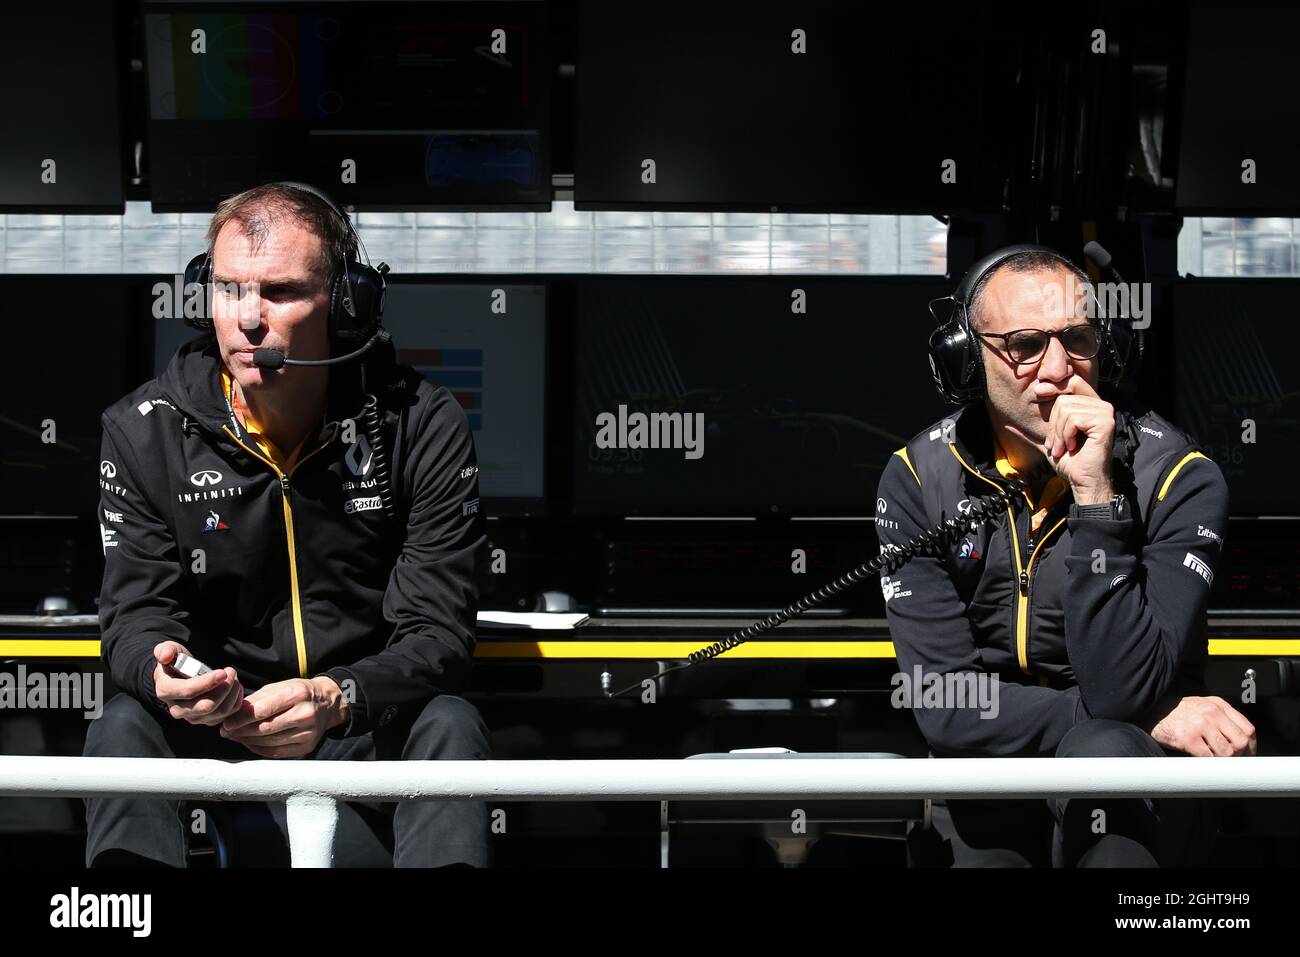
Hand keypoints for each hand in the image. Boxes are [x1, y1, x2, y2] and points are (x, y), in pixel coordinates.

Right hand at [152, 641, 245, 726]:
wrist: (182, 676)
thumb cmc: (176, 661)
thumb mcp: (169, 650)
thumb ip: (165, 650)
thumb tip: (166, 656)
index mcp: (166, 691)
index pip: (188, 691)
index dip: (207, 683)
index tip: (223, 672)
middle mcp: (177, 709)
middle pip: (206, 706)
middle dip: (223, 688)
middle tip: (231, 671)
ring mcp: (193, 717)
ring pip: (218, 712)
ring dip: (232, 693)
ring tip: (234, 677)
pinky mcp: (207, 720)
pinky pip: (226, 715)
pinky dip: (235, 700)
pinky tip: (235, 687)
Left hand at [220, 676, 348, 757]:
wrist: (328, 704)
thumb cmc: (300, 693)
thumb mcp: (280, 687)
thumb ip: (257, 700)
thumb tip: (233, 715)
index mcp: (297, 694)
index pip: (262, 710)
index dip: (241, 719)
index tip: (227, 722)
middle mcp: (304, 714)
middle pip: (264, 729)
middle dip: (241, 731)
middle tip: (227, 731)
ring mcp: (307, 733)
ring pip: (268, 743)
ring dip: (247, 741)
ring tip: (236, 736)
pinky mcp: (306, 747)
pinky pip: (276, 753)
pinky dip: (259, 749)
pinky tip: (250, 743)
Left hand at [1041, 374, 1115, 503]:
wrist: (1081, 480)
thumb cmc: (1069, 462)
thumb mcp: (1047, 442)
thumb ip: (1031, 430)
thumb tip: (1008, 424)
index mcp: (1090, 406)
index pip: (1072, 382)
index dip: (1055, 385)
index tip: (1039, 392)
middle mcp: (1101, 406)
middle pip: (1064, 398)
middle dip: (1053, 424)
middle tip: (1056, 444)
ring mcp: (1105, 413)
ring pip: (1066, 409)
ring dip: (1059, 433)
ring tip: (1063, 447)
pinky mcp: (1106, 422)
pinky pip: (1074, 419)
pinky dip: (1066, 435)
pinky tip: (1072, 447)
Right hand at [1146, 695, 1256, 755]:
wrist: (1150, 711)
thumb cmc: (1176, 712)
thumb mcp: (1202, 707)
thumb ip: (1221, 718)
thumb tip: (1241, 743)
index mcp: (1218, 705)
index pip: (1247, 728)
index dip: (1251, 746)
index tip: (1248, 755)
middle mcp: (1212, 712)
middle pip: (1241, 741)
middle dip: (1239, 756)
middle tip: (1232, 762)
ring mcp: (1200, 724)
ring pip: (1226, 752)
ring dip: (1222, 761)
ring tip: (1214, 760)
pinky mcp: (1188, 737)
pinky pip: (1208, 757)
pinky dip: (1208, 763)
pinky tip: (1201, 760)